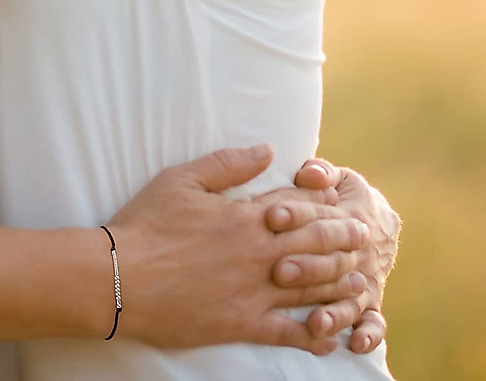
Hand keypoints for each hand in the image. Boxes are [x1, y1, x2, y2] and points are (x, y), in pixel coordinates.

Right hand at [109, 144, 370, 353]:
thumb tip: (267, 149)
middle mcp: (256, 254)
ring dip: (340, 284)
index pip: (298, 208)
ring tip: (360, 282)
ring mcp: (252, 291)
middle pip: (315, 246)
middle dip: (344, 241)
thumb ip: (227, 164)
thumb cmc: (146, 224)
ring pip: (311, 289)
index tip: (344, 204)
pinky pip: (289, 333)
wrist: (120, 276)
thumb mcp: (180, 180)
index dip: (325, 205)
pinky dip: (315, 334)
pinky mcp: (241, 323)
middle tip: (365, 239)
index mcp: (243, 217)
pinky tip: (331, 335)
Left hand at [266, 158, 397, 352]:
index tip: (271, 215)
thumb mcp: (337, 178)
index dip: (296, 213)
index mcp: (347, 216)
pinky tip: (354, 344)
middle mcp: (358, 252)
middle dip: (308, 266)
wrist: (378, 221)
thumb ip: (321, 172)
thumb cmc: (342, 195)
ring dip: (335, 310)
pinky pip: (374, 322)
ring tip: (315, 321)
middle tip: (280, 271)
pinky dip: (369, 334)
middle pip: (333, 260)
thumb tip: (310, 173)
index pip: (320, 215)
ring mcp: (365, 280)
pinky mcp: (370, 302)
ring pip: (351, 298)